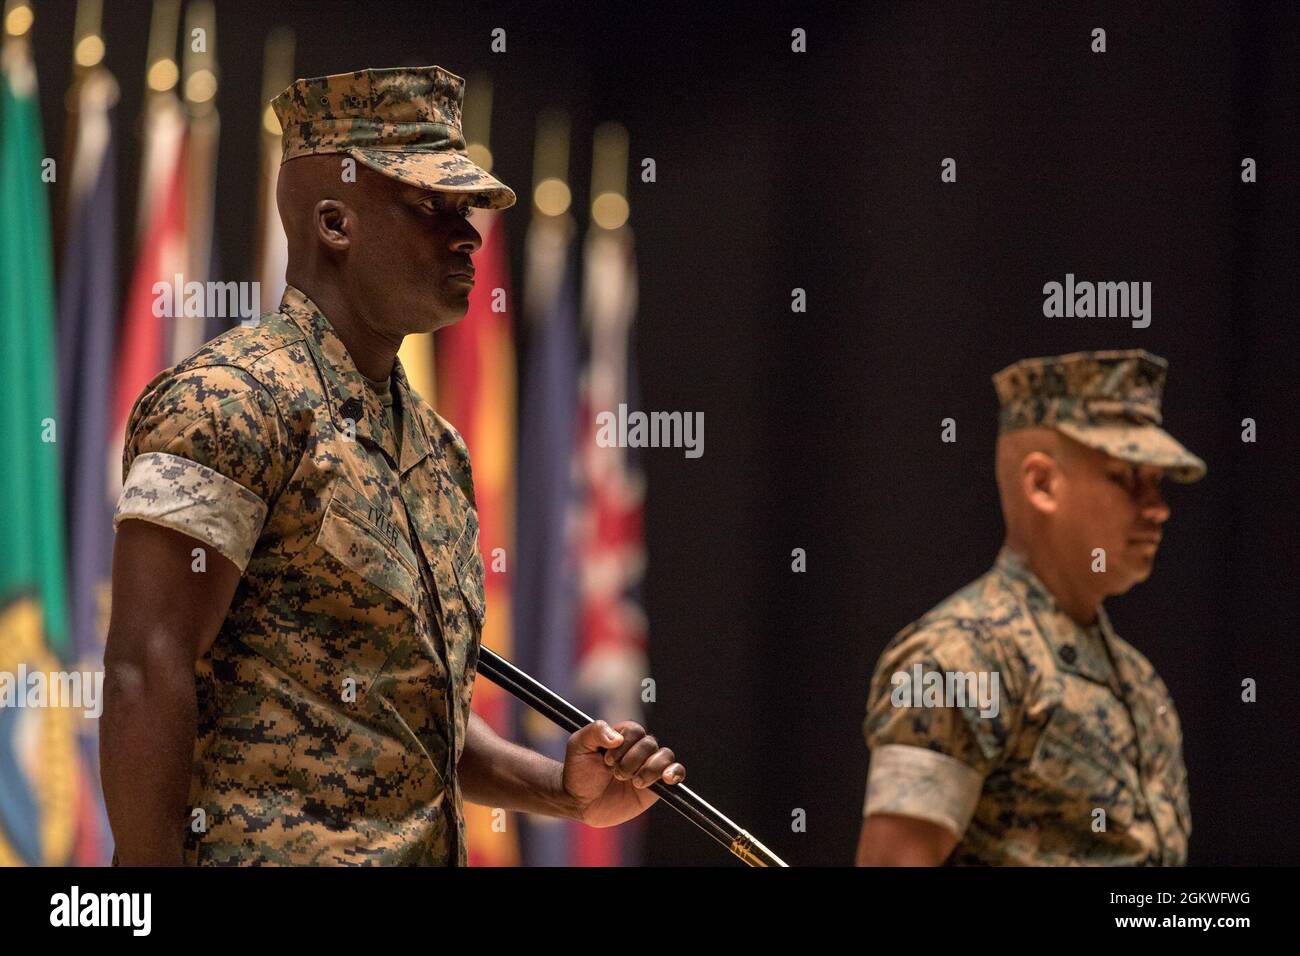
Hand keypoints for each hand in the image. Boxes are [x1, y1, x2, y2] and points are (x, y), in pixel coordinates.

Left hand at [562, 720, 685, 827]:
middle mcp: (639, 748)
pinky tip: (667, 779)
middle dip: (631, 761)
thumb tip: (617, 737)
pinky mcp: (657, 786)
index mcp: (623, 735)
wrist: (581, 802)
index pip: (635, 730)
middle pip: (650, 744)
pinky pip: (677, 772)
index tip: (606, 761)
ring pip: (665, 756)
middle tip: (616, 774)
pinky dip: (676, 772)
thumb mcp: (578, 746)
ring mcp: (649, 766)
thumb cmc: (579, 772)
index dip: (622, 746)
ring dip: (650, 769)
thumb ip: (594, 732)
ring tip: (635, 782)